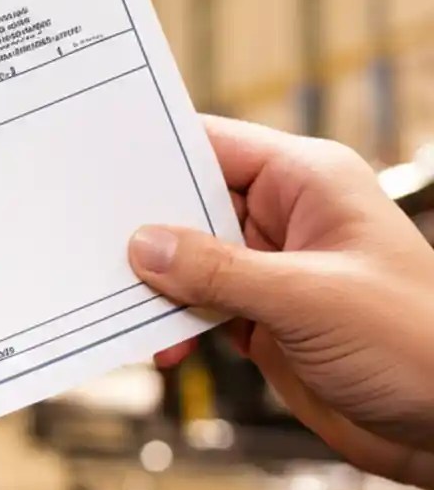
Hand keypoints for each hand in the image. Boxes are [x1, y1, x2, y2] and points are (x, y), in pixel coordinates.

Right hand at [128, 116, 433, 488]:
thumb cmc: (418, 342)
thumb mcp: (308, 299)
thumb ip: (219, 271)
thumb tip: (145, 245)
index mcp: (307, 183)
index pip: (213, 146)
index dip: (154, 152)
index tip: (95, 167)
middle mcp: (286, 219)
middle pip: (191, 205)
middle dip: (145, 229)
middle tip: (89, 245)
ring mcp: (273, 270)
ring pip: (189, 261)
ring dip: (155, 285)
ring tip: (119, 305)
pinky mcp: (265, 319)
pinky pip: (200, 306)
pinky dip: (173, 322)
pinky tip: (159, 343)